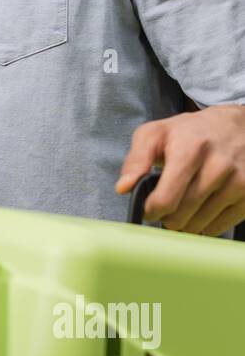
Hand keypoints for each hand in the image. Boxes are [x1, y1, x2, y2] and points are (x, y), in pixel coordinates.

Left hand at [116, 105, 244, 234]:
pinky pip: (218, 227)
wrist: (238, 127)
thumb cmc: (191, 132)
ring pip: (198, 225)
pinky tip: (202, 209)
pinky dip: (204, 225)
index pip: (166, 199)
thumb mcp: (156, 134)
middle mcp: (218, 165)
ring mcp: (239, 181)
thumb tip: (123, 188)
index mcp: (190, 148)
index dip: (151, 210)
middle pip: (181, 216)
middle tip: (168, 204)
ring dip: (185, 222)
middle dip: (167, 216)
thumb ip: (136, 160)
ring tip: (184, 205)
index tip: (150, 207)